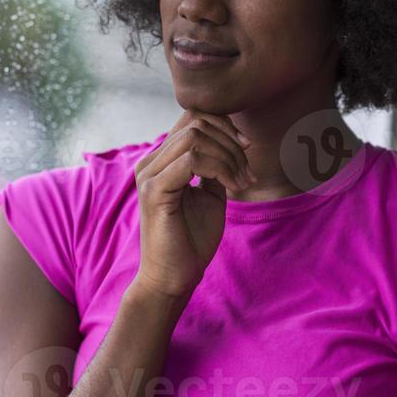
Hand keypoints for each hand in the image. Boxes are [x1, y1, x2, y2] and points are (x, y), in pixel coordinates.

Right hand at [132, 109, 255, 299]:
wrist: (174, 277)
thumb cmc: (191, 239)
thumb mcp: (210, 194)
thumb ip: (214, 166)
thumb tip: (231, 143)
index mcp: (160, 160)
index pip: (192, 118)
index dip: (224, 126)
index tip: (247, 148)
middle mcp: (149, 162)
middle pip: (196, 123)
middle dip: (231, 143)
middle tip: (247, 173)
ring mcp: (149, 175)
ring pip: (195, 138)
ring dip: (229, 157)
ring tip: (242, 182)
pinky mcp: (154, 191)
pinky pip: (192, 160)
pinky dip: (220, 169)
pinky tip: (232, 188)